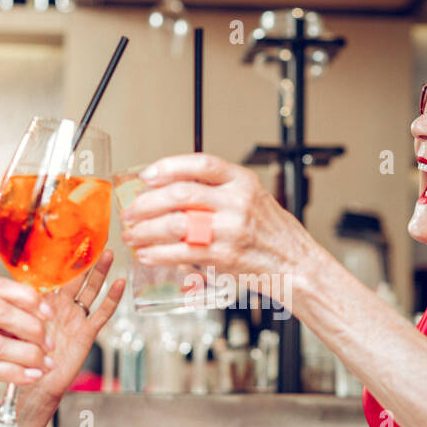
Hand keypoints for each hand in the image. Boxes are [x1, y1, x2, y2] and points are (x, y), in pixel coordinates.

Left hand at [27, 249, 124, 405]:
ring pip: (90, 290)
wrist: (34, 384)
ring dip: (100, 273)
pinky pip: (101, 313)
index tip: (67, 237)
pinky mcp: (86, 333)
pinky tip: (119, 284)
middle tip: (92, 238)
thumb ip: (17, 304)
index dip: (61, 257)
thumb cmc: (22, 356)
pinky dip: (111, 299)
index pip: (54, 274)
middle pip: (76, 277)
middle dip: (84, 259)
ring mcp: (75, 319)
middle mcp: (61, 307)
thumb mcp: (13, 324)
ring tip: (108, 253)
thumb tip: (10, 282)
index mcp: (43, 302)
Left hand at [119, 153, 308, 288]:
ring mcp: (231, 229)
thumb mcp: (252, 198)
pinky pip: (181, 252)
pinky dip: (158, 253)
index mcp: (243, 181)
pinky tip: (147, 253)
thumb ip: (218, 191)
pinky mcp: (225, 256)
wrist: (296, 264)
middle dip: (147, 203)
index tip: (147, 176)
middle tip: (131, 211)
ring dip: (146, 229)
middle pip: (181, 193)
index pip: (200, 163)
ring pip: (176, 223)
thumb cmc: (273, 233)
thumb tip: (171, 192)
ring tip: (132, 234)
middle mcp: (237, 201)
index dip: (169, 167)